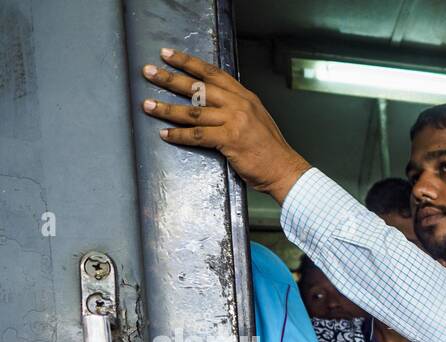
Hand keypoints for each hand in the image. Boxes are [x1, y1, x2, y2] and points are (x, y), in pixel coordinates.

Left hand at [140, 48, 309, 202]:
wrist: (285, 169)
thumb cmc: (270, 150)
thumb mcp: (257, 119)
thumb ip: (236, 109)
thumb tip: (211, 105)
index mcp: (245, 97)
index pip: (212, 73)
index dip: (188, 62)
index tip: (169, 55)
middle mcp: (239, 105)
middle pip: (198, 87)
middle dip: (170, 79)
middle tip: (149, 72)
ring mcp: (234, 121)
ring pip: (193, 112)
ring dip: (167, 108)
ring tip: (148, 105)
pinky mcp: (230, 140)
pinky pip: (198, 135)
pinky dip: (179, 135)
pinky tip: (165, 134)